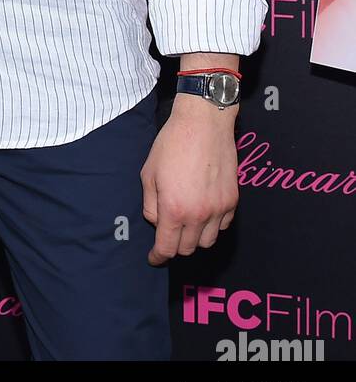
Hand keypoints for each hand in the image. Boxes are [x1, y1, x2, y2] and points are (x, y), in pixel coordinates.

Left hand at [141, 93, 238, 264]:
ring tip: (185, 223)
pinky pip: (223, 226)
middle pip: (188, 248)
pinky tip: (203, 212)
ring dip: (195, 238)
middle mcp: (199, 214)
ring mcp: (219, 209)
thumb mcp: (148, 173)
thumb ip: (150, 204)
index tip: (154, 259)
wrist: (204, 123)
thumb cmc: (171, 144)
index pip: (167, 248)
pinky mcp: (233, 201)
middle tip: (167, 234)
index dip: (158, 257)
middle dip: (175, 246)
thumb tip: (157, 222)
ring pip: (208, 241)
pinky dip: (212, 225)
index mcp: (174, 209)